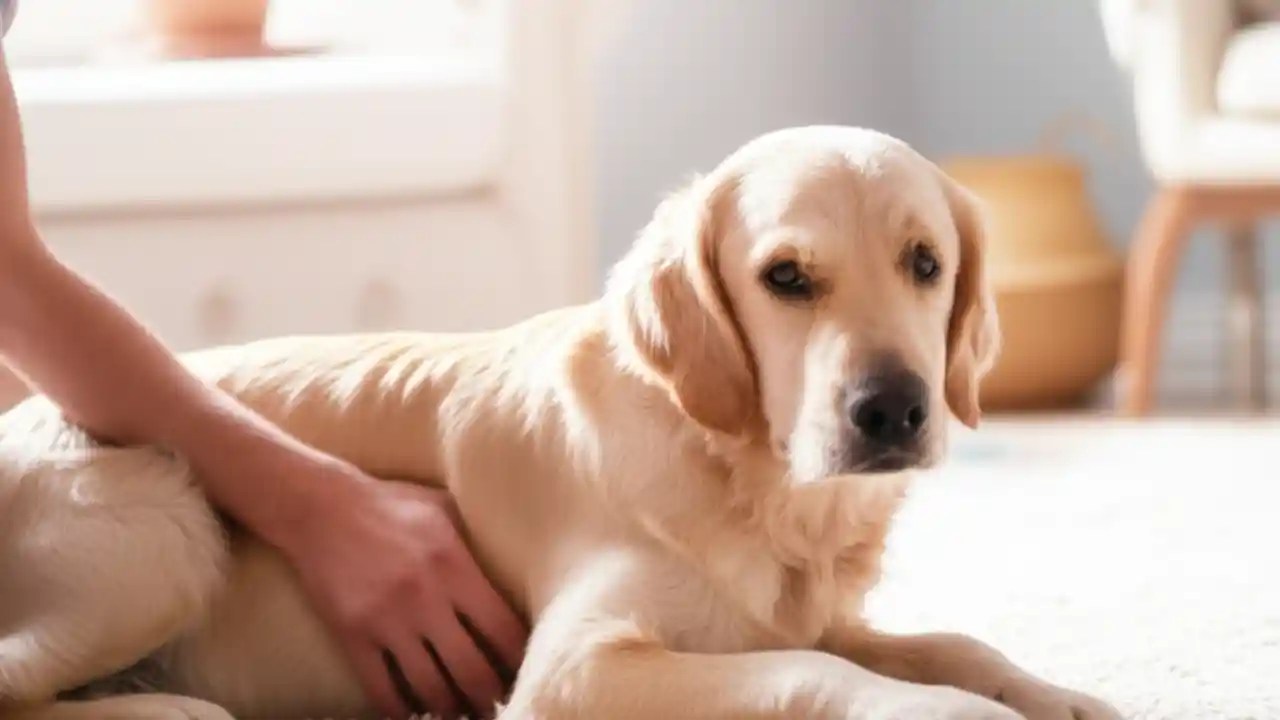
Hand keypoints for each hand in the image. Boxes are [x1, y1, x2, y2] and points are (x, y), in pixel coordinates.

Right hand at [278, 469, 525, 718]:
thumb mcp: (443, 507)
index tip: (527, 671)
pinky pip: (382, 690)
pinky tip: (413, 713)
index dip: (520, 660)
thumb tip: (512, 555)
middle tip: (496, 704)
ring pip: (430, 688)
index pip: (502, 629)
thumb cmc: (389, 503)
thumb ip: (475, 535)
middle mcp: (426, 598)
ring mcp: (387, 621)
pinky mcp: (352, 636)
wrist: (319, 507)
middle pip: (471, 670)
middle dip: (489, 697)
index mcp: (455, 566)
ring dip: (450, 708)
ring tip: (460, 712)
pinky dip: (401, 710)